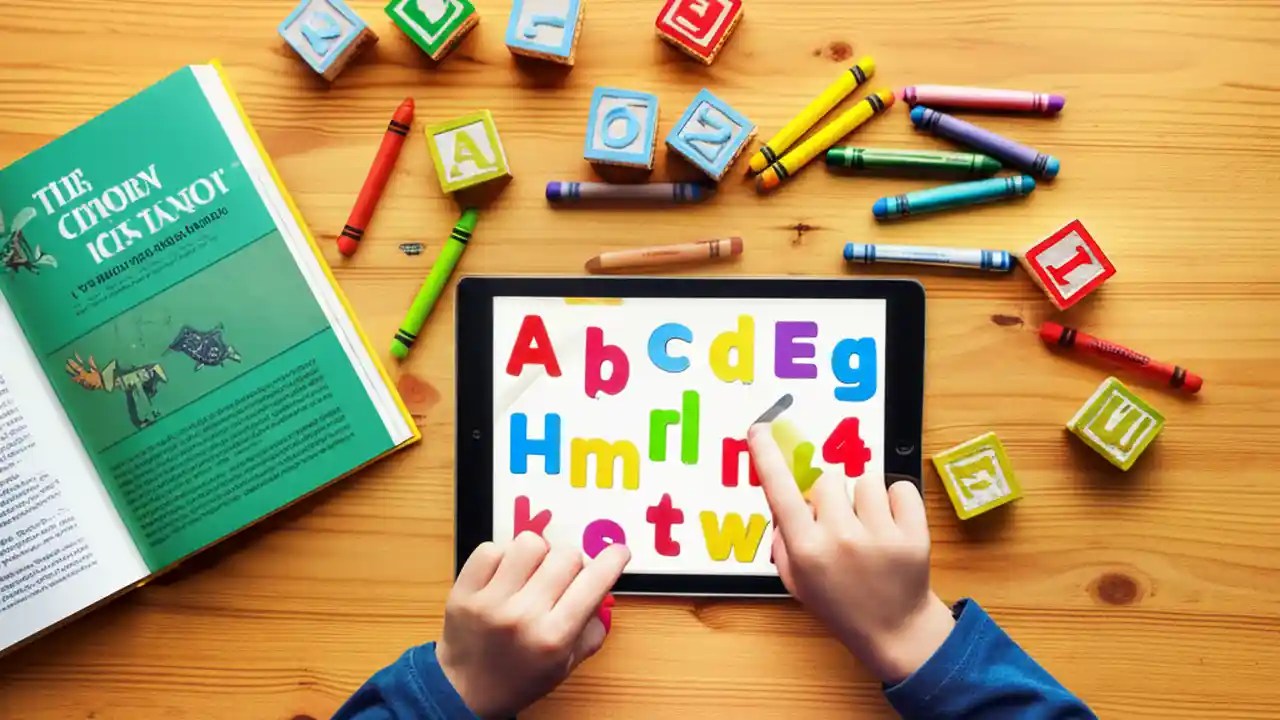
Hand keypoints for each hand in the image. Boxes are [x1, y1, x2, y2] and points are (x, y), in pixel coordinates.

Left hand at [437, 532, 629, 717]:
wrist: (465, 692)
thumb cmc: (521, 677)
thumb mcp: (567, 664)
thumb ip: (592, 627)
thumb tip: (603, 586)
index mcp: (554, 637)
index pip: (594, 582)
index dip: (612, 561)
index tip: (618, 553)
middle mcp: (523, 616)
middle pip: (565, 555)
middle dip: (573, 562)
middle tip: (564, 577)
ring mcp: (490, 602)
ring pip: (529, 543)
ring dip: (538, 553)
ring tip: (531, 573)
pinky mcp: (464, 591)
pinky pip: (491, 549)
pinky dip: (503, 556)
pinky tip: (505, 575)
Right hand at [749, 424, 954, 682]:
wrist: (894, 631)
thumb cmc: (841, 604)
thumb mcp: (796, 581)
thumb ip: (783, 540)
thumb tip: (782, 502)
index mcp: (807, 550)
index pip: (780, 490)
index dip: (766, 456)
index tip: (760, 430)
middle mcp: (841, 539)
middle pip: (828, 479)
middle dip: (831, 494)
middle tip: (840, 520)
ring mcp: (879, 536)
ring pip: (866, 480)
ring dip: (865, 498)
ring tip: (869, 527)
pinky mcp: (913, 534)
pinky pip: (901, 488)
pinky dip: (897, 501)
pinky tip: (892, 525)